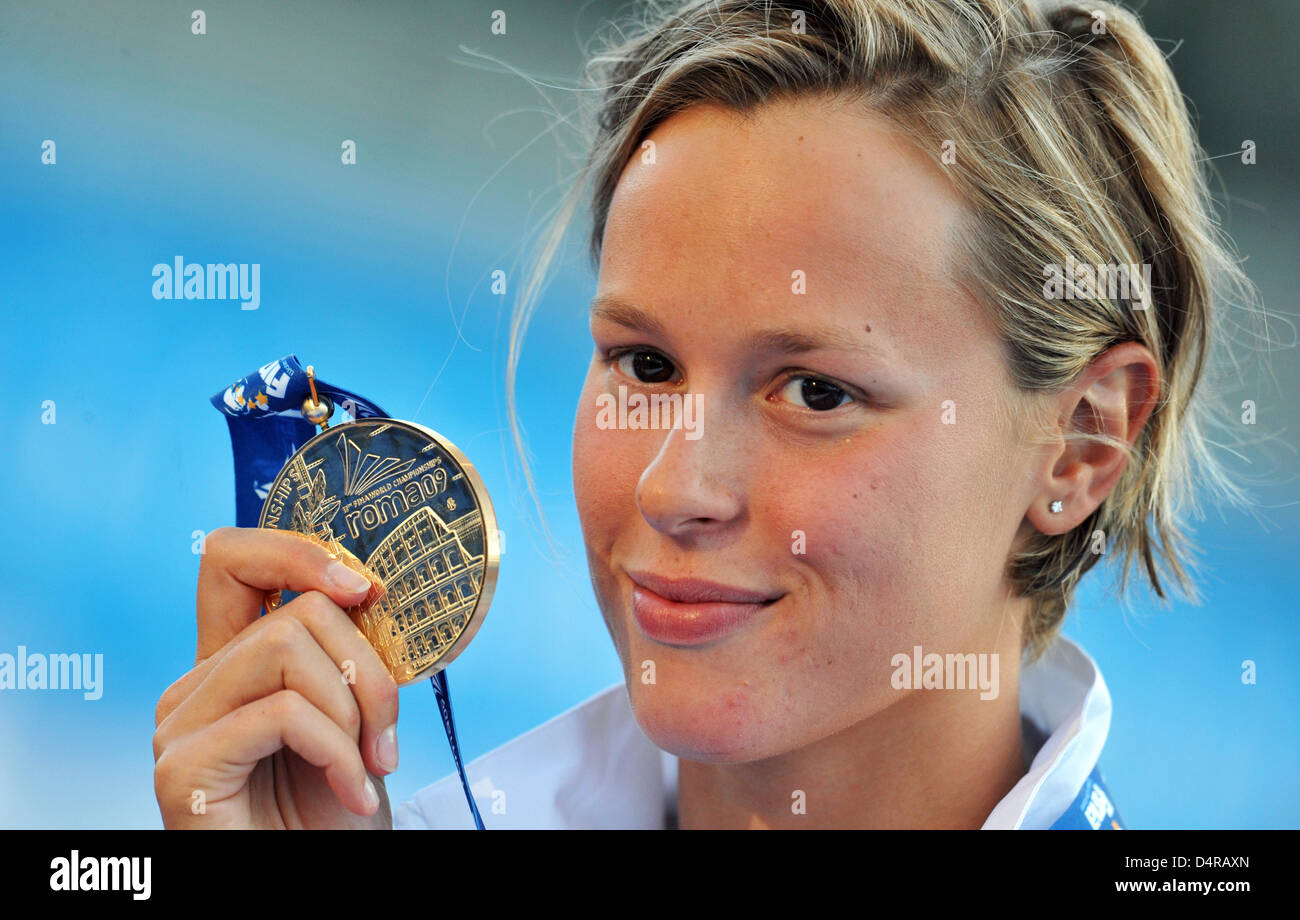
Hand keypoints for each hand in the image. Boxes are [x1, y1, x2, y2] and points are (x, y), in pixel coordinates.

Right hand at [153, 527, 398, 828]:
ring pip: (285, 647)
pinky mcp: (183, 768)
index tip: (364, 591)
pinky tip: (352, 793)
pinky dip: (338, 751)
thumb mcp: (354, 716)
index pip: (233, 559)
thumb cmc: (336, 814)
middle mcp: (196, 686)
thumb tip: (372, 589)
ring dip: (354, 710)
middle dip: (367, 666)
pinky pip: (283, 713)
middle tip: (386, 735)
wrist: (320, 886)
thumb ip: (343, 655)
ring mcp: (180, 726)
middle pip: (292, 609)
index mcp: (233, 664)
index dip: (297, 553)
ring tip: (367, 767)